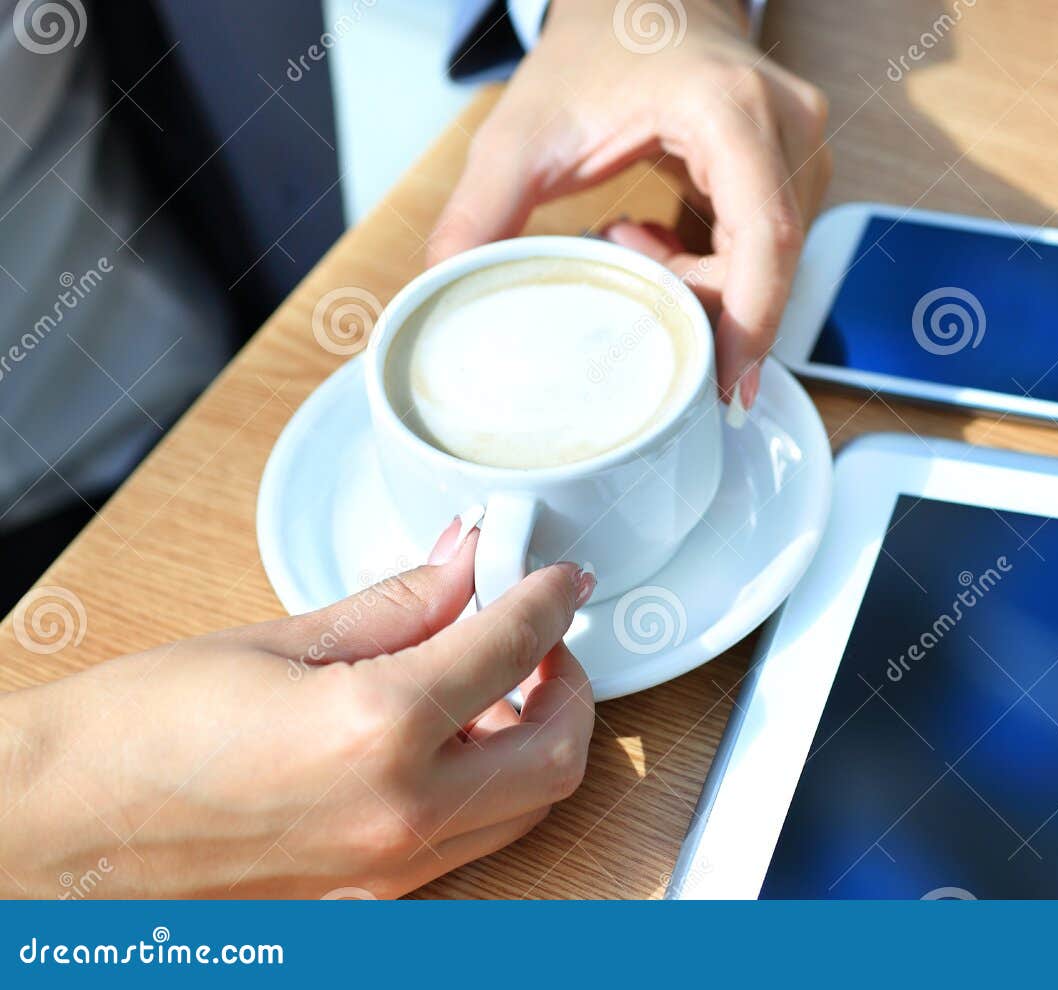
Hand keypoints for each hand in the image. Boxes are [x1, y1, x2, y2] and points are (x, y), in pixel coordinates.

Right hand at [0, 518, 596, 898]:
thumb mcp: (278, 641)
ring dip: (534, 741)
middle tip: (538, 638)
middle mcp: (399, 817)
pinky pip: (466, 843)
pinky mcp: (368, 904)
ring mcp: (387, 875)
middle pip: (557, 756)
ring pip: (523, 810)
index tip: (557, 577)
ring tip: (491, 685)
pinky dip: (485, 787)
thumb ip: (399, 604)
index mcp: (376, 733)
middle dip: (569, 686)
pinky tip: (444, 741)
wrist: (50, 833)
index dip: (548, 598)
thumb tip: (467, 560)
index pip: (514, 649)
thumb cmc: (132, 736)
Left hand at [428, 0, 831, 409]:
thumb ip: (479, 213)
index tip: (726, 384)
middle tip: (625, 283)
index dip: (751, 323)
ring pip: (769, 264)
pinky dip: (710, 262)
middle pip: (768, 264)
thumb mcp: (522, 132)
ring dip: (699, 279)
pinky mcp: (800, 166)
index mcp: (729, 108)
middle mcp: (788, 126)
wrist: (640, 1)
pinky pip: (766, 248)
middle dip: (699, 302)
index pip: (765, 240)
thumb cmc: (592, 52)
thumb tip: (447, 290)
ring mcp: (804, 146)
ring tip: (631, 239)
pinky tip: (657, 234)